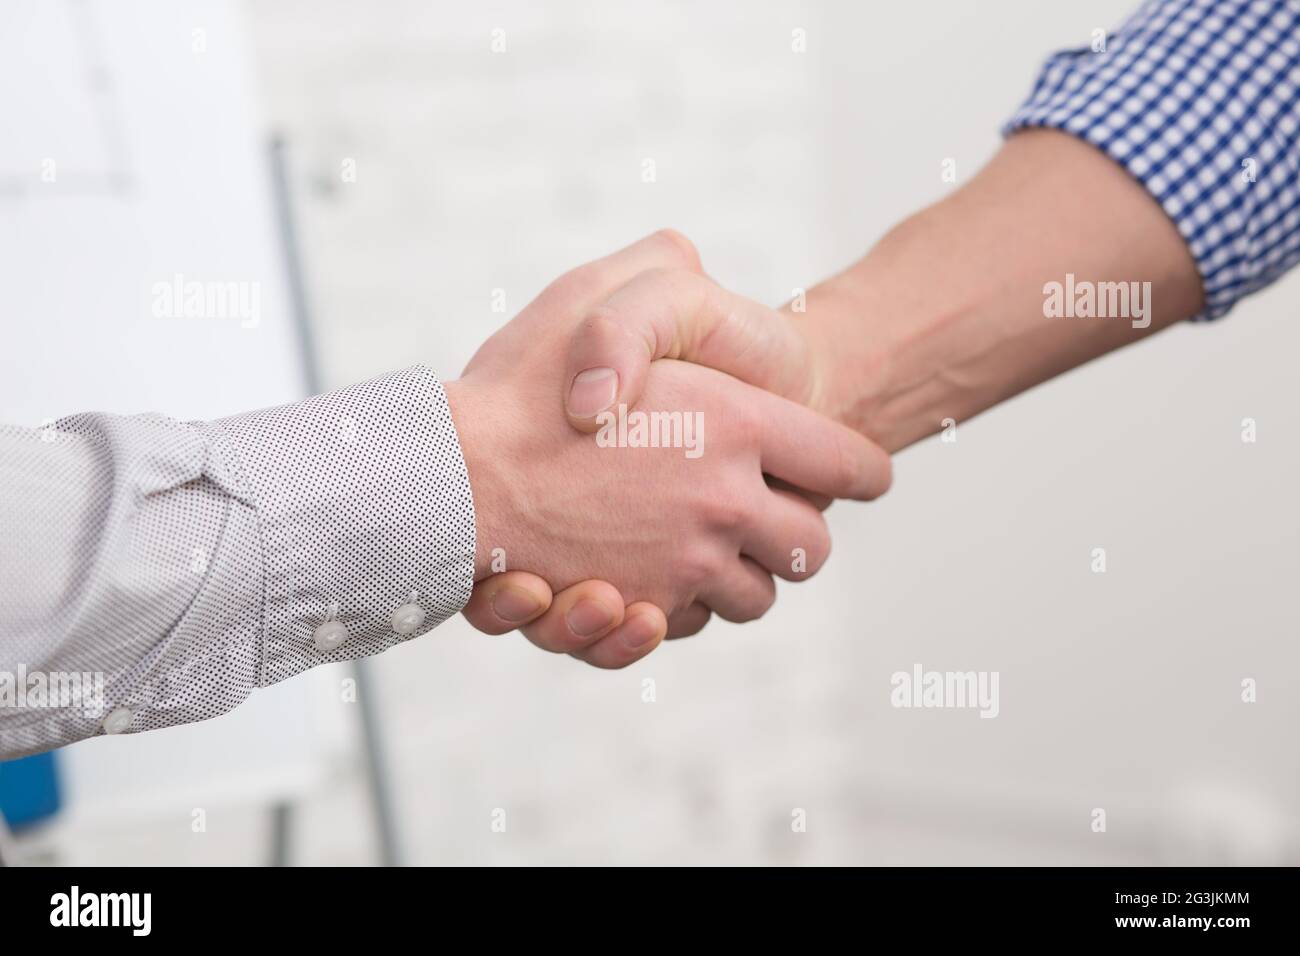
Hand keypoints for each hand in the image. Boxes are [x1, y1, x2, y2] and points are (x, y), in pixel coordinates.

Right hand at [447, 231, 891, 666]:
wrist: (447, 476)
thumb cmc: (518, 380)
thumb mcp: (595, 290)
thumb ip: (657, 269)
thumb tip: (693, 256)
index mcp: (737, 422)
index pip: (848, 464)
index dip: (859, 469)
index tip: (861, 473)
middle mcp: (725, 500)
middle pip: (810, 546)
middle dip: (799, 534)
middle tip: (771, 512)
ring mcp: (686, 563)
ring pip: (757, 596)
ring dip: (741, 577)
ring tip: (704, 545)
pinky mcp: (643, 610)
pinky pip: (691, 626)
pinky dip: (683, 611)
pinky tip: (655, 580)